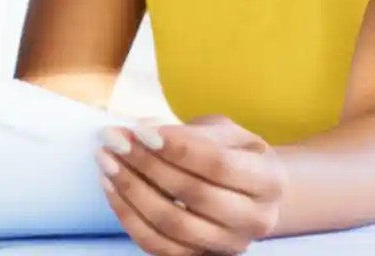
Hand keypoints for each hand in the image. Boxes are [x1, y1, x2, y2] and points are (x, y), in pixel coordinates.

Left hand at [96, 115, 284, 255]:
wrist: (247, 192)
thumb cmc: (231, 153)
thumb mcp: (224, 131)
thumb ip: (189, 131)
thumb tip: (143, 130)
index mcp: (268, 181)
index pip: (219, 165)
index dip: (176, 148)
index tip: (139, 129)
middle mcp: (256, 220)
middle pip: (194, 196)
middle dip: (147, 166)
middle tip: (114, 141)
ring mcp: (227, 245)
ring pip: (173, 224)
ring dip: (131, 190)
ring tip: (106, 160)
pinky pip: (157, 244)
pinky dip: (127, 215)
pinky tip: (110, 186)